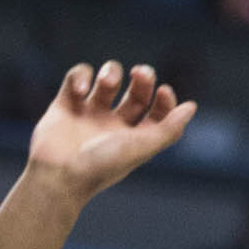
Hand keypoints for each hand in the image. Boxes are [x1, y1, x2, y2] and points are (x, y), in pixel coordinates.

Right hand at [26, 62, 195, 202]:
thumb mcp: (142, 147)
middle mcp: (114, 124)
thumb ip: (169, 129)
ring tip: (106, 83)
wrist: (57, 176)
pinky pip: (75, 78)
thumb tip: (191, 107)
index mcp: (135, 137)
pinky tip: (81, 89)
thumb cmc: (101, 165)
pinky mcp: (64, 105)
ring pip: (107, 80)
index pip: (158, 111)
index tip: (163, 91)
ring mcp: (89, 113)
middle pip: (136, 92)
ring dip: (111, 72)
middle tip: (140, 73)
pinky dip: (80, 75)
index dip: (165, 99)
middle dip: (142, 78)